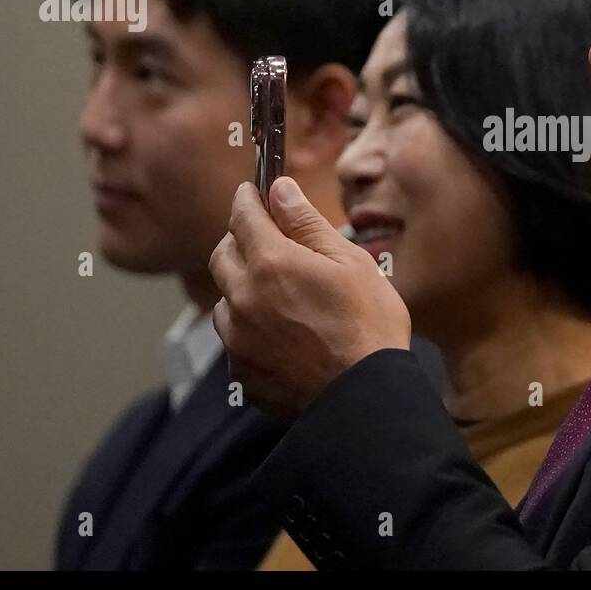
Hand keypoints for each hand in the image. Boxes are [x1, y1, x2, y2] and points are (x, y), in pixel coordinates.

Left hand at [209, 177, 410, 419]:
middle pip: (222, 254)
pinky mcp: (241, 371)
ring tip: (276, 290)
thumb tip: (281, 190)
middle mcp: (244, 298)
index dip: (248, 199)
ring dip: (241, 285)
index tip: (252, 192)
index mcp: (271, 263)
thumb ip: (308, 223)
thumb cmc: (368, 327)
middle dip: (238, 238)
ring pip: (225, 297)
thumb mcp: (350, 262)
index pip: (243, 216)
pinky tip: (278, 330)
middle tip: (262, 235)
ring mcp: (238, 338)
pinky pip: (234, 337)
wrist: (364, 398)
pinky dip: (248, 325)